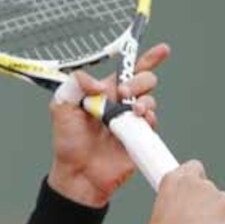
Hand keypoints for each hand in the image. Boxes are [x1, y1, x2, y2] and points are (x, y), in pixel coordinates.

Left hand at [47, 43, 169, 206]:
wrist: (78, 173)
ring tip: (133, 110)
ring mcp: (131, 121)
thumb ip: (75, 85)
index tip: (163, 50)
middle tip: (125, 92)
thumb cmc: (68, 142)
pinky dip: (150, 119)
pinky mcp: (140, 138)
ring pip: (151, 101)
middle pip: (144, 81)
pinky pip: (153, 123)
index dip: (147, 59)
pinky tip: (139, 123)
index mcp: (103, 93)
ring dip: (145, 101)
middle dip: (141, 80)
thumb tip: (99, 82)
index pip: (127, 70)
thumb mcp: (61, 107)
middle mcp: (120, 104)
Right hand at [147, 160, 224, 223]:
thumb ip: (181, 200)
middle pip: (212, 192)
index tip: (194, 198)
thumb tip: (192, 208)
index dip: (197, 184)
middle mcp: (196, 181)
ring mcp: (214, 194)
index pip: (195, 168)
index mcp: (174, 179)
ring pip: (224, 209)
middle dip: (208, 210)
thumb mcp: (163, 209)